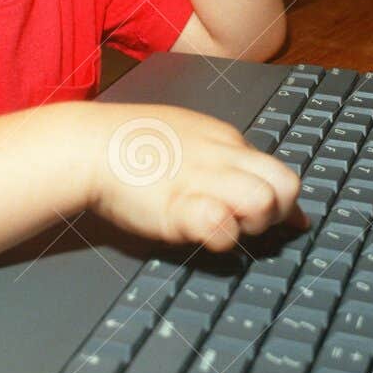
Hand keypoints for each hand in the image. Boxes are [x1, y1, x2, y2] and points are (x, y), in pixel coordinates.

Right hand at [82, 102, 306, 252]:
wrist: (87, 145)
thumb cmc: (130, 146)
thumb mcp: (189, 137)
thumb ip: (226, 157)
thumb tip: (258, 184)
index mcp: (225, 141)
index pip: (280, 172)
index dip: (284, 202)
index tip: (284, 221)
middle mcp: (222, 157)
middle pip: (285, 185)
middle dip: (278, 213)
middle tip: (248, 224)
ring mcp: (202, 180)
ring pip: (263, 201)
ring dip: (252, 224)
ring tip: (223, 226)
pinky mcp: (177, 206)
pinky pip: (221, 224)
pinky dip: (221, 235)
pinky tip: (202, 233)